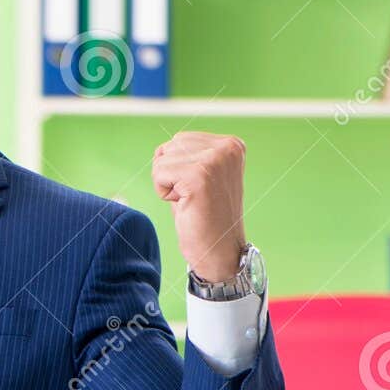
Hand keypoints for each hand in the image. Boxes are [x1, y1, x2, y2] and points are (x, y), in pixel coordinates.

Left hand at [152, 132, 247, 284]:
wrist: (218, 249)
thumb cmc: (204, 216)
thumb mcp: (196, 177)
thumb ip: (184, 157)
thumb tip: (160, 149)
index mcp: (231, 144)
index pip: (180, 140)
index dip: (178, 168)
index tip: (199, 189)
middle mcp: (227, 147)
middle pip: (169, 147)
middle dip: (170, 174)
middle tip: (192, 196)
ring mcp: (215, 159)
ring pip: (161, 160)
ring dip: (167, 184)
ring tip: (190, 200)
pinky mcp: (200, 175)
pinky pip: (158, 173)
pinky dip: (164, 192)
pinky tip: (185, 204)